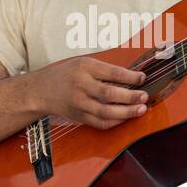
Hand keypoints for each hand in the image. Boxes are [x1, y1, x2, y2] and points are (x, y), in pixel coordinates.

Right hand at [34, 57, 148, 128]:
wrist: (42, 90)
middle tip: (144, 96)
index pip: (112, 72)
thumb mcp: (83, 63)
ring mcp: (79, 104)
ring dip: (126, 112)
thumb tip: (132, 78)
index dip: (130, 77)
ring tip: (141, 109)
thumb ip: (105, 70)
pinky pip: (100, 123)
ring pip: (106, 112)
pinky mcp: (79, 117)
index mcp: (84, 68)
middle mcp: (81, 86)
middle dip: (130, 96)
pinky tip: (126, 117)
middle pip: (109, 94)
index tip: (142, 78)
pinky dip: (115, 122)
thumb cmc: (67, 74)